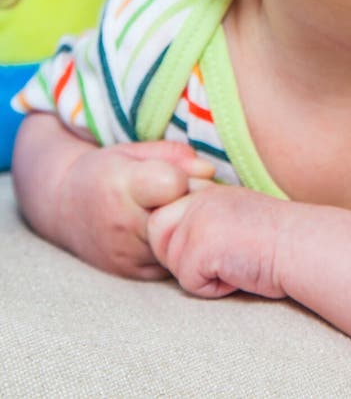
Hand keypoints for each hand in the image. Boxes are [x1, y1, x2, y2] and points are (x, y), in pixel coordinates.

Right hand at [56, 140, 215, 279]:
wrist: (65, 209)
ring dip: (186, 226)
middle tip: (181, 194)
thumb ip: (174, 155)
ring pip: (184, 241)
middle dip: (191, 202)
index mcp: (122, 186)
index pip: (174, 183)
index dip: (184, 175)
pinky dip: (179, 246)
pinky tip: (168, 231)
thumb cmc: (106, 171)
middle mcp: (125, 225)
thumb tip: (209, 170)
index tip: (176, 174)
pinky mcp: (138, 275)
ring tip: (171, 212)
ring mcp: (131, 255)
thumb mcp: (134, 150)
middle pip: (184, 214)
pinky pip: (176, 261)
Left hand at [147, 184, 290, 298]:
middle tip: (222, 257)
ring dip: (202, 275)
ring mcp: (199, 218)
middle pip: (157, 237)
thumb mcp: (233, 216)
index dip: (180, 241)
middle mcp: (198, 196)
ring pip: (173, 264)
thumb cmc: (275, 242)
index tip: (217, 246)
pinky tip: (240, 272)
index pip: (162, 217)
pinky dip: (214, 289)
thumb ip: (201, 218)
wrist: (305, 247)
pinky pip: (189, 282)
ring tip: (236, 262)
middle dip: (183, 258)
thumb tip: (165, 244)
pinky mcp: (203, 244)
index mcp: (205, 188)